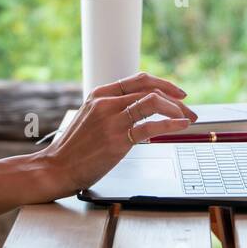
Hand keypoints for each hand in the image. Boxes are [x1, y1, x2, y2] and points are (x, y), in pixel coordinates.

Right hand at [37, 72, 197, 197]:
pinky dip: (170, 124)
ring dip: (176, 110)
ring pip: (153, 102)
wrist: (56, 167)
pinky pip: (150, 126)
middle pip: (150, 89)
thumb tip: (141, 109)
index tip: (179, 94)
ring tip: (187, 119)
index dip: (164, 84)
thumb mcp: (90, 118)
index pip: (139, 80)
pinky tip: (180, 126)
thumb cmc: (75, 148)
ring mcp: (111, 120)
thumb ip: (111, 110)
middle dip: (176, 99)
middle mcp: (106, 102)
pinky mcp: (117, 139)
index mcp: (100, 94)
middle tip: (189, 110)